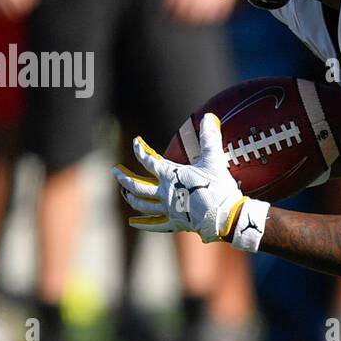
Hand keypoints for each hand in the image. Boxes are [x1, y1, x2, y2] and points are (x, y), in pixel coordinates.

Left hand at [112, 113, 268, 250]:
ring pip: (143, 204)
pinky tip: (134, 222)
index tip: (136, 142)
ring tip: (124, 192)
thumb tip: (209, 116)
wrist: (224, 215)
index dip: (140, 150)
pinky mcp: (176, 222)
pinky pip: (155, 224)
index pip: (149, 161)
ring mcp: (168, 209)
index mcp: (171, 176)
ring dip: (131, 197)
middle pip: (137, 185)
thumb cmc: (217, 187)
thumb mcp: (214, 160)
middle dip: (124, 177)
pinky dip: (143, 223)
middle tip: (115, 170)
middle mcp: (164, 192)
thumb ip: (209, 138)